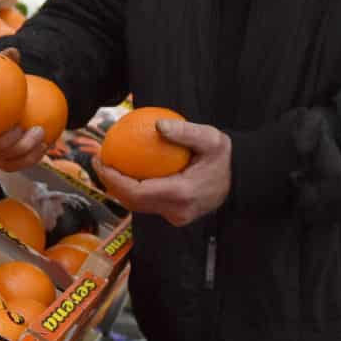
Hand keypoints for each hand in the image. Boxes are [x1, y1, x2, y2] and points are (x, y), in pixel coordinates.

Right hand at [0, 48, 47, 170]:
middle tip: (19, 128)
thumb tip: (13, 53)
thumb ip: (5, 62)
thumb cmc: (4, 83)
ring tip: (41, 133)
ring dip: (21, 150)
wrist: (15, 103)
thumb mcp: (4, 70)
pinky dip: (31, 157)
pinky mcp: (1, 162)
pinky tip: (47, 144)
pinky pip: (14, 165)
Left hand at [93, 118, 230, 226]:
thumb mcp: (211, 138)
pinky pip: (149, 204)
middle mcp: (177, 210)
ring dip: (120, 188)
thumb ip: (185, 132)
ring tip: (108, 166)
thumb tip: (157, 124)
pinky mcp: (176, 215)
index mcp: (182, 194)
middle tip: (98, 160)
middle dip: (110, 183)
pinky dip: (134, 190)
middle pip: (133, 202)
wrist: (242, 179)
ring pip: (139, 206)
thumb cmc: (225, 156)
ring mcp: (177, 216)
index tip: (101, 161)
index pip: (137, 192)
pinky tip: (127, 171)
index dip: (114, 180)